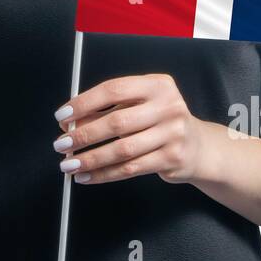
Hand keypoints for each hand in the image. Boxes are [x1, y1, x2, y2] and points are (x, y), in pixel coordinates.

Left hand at [53, 73, 210, 185]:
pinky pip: (130, 168)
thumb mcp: (139, 106)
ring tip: (69, 163)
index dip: (84, 103)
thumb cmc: (160, 122)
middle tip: (61, 144)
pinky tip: (87, 175)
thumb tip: (70, 122)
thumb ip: (108, 110)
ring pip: (122, 150)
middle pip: (116, 122)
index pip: (114, 90)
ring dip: (90, 159)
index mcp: (157, 85)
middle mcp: (168, 106)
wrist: (199, 146)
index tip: (63, 115)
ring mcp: (173, 133)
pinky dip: (104, 174)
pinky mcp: (172, 158)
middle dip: (83, 135)